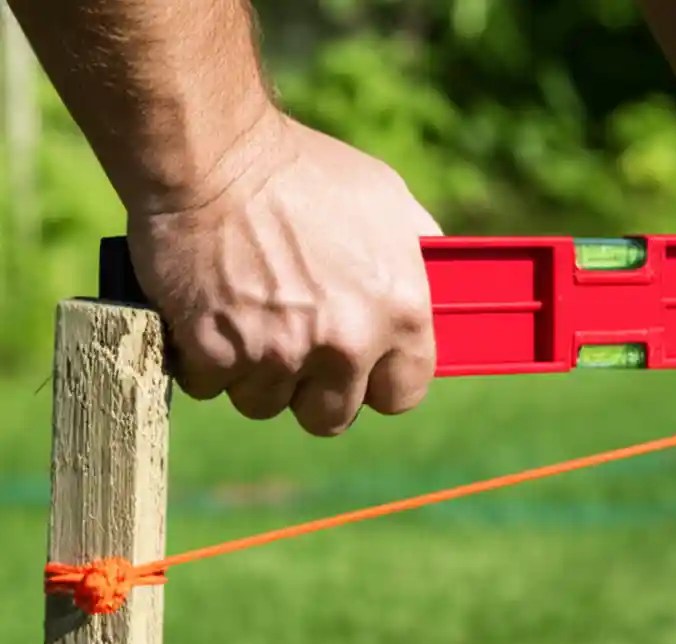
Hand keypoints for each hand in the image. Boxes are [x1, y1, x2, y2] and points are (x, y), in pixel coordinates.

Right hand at [125, 113, 440, 435]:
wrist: (215, 154)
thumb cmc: (304, 170)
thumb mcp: (388, 201)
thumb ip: (414, 253)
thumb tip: (435, 282)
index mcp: (401, 312)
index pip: (403, 394)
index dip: (377, 384)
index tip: (359, 370)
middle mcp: (348, 343)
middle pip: (331, 416)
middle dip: (310, 389)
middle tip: (291, 347)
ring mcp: (281, 353)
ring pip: (264, 402)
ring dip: (250, 373)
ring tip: (243, 317)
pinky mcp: (216, 352)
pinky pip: (208, 385)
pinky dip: (200, 358)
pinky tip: (203, 311)